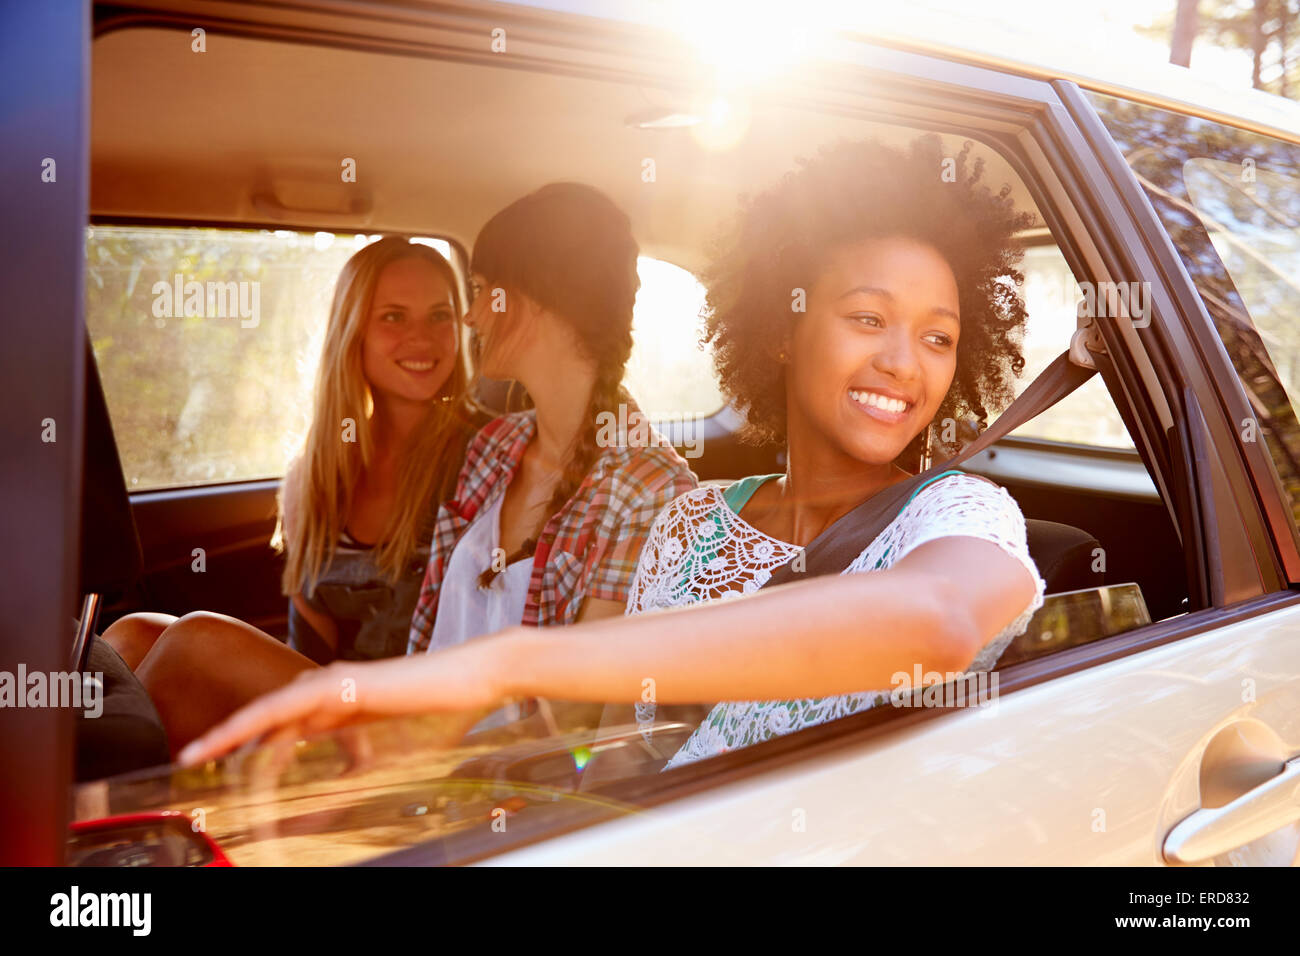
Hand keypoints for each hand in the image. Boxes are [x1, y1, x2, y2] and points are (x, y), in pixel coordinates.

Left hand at [177, 634, 512, 765]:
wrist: (475, 680)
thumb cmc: (443, 714)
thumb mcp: (389, 760)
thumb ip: (355, 778)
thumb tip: (324, 809)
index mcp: (339, 708)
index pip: (280, 728)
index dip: (246, 746)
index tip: (216, 766)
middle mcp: (330, 692)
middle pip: (265, 717)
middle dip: (226, 739)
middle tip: (189, 760)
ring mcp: (336, 683)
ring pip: (269, 708)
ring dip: (232, 730)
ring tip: (198, 750)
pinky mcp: (345, 683)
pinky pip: (290, 703)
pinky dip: (261, 719)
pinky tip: (239, 733)